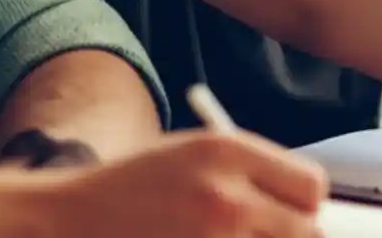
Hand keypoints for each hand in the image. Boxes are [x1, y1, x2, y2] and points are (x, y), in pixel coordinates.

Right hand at [52, 130, 327, 237]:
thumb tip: (312, 207)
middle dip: (289, 236)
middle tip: (261, 234)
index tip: (288, 211)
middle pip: (307, 232)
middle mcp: (226, 196)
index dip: (303, 203)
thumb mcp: (196, 156)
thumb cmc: (138, 188)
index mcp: (228, 151)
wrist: (70, 219)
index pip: (312, 186)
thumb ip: (253, 173)